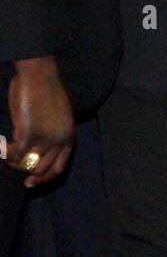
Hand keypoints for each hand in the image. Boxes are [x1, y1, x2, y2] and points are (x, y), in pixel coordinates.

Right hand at [6, 56, 74, 186]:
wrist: (39, 74)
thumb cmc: (45, 90)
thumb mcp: (57, 116)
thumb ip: (52, 133)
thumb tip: (37, 150)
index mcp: (68, 136)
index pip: (58, 167)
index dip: (44, 178)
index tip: (30, 182)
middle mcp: (59, 140)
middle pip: (41, 169)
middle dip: (25, 172)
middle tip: (12, 168)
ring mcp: (45, 138)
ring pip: (26, 162)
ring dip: (13, 162)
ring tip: (5, 154)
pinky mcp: (29, 133)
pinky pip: (14, 153)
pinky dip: (5, 152)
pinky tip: (0, 145)